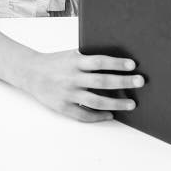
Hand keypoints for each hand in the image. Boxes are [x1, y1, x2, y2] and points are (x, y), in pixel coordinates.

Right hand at [24, 50, 144, 122]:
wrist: (30, 73)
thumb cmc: (54, 62)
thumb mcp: (70, 54)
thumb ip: (88, 58)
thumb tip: (115, 62)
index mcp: (74, 61)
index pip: (99, 61)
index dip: (116, 63)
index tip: (132, 65)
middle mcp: (72, 77)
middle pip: (102, 81)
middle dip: (123, 82)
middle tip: (139, 82)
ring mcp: (68, 94)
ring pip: (96, 101)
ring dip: (116, 103)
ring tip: (131, 104)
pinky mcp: (63, 107)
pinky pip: (84, 115)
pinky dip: (98, 116)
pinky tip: (110, 114)